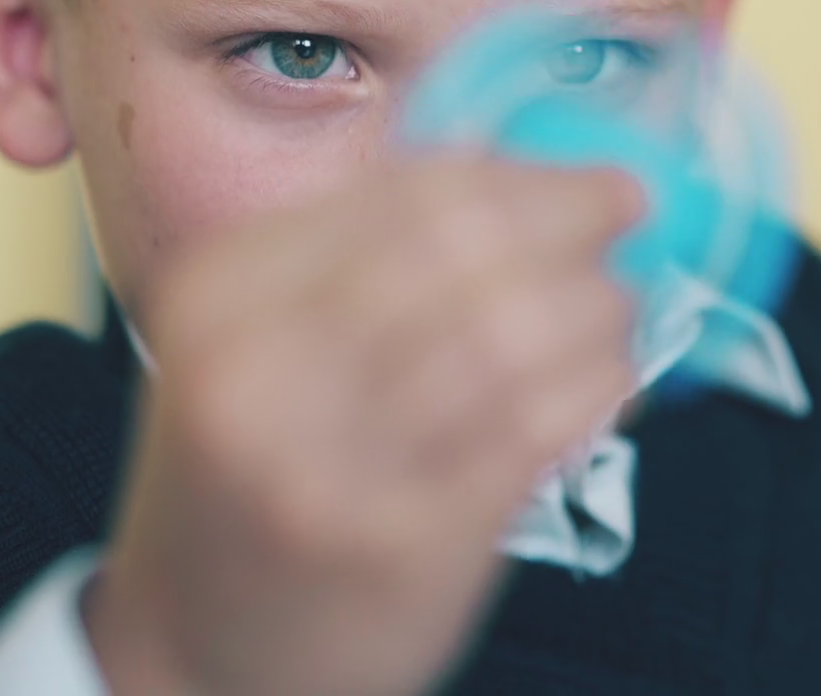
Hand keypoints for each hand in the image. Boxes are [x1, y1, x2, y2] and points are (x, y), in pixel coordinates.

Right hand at [83, 156, 642, 695]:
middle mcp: (256, 369)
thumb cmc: (244, 484)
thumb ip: (355, 259)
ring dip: (596, 305)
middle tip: (630, 210)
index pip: (405, 192)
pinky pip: (534, 429)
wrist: (190, 653)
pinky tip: (612, 375)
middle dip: (572, 217)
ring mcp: (325, 463)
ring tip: (622, 305)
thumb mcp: (252, 348)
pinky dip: (595, 385)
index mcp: (218, 295)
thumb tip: (517, 174)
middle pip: (461, 246)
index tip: (587, 172)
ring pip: (509, 332)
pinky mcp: (397, 544)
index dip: (524, 173)